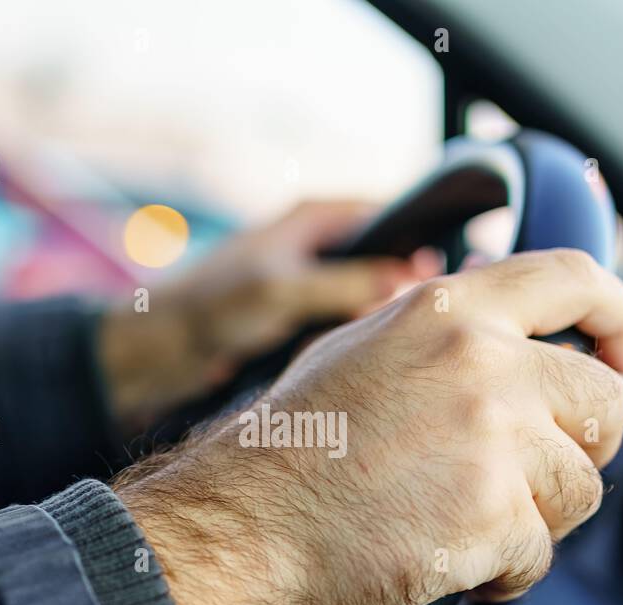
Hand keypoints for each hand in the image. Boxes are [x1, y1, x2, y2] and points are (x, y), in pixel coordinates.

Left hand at [99, 200, 438, 428]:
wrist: (155, 353)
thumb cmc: (207, 308)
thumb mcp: (282, 291)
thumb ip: (346, 283)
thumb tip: (413, 281)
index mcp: (316, 217)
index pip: (396, 215)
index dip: (430, 241)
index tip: (467, 276)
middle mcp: (321, 247)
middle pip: (390, 261)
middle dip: (417, 290)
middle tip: (454, 323)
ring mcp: (315, 287)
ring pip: (374, 300)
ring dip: (392, 323)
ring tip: (427, 350)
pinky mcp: (306, 324)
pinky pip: (353, 330)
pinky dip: (369, 345)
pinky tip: (389, 371)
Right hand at [117, 249, 622, 604]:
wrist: (247, 524)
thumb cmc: (291, 446)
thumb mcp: (363, 347)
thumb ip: (444, 332)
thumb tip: (505, 332)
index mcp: (449, 310)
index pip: (574, 277)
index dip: (617, 313)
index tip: (620, 349)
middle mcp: (483, 363)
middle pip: (606, 399)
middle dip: (580, 445)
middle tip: (532, 471)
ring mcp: (495, 439)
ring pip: (583, 486)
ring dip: (538, 515)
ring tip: (470, 522)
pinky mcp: (496, 516)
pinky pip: (543, 552)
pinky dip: (506, 570)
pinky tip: (457, 562)